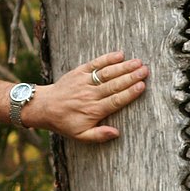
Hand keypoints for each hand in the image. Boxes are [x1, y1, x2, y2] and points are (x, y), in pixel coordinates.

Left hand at [24, 51, 148, 142]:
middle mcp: (90, 94)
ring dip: (123, 67)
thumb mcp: (80, 136)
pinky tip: (120, 55)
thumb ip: (99, 135)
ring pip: (107, 73)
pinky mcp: (78, 72)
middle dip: (131, 77)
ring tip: (138, 62)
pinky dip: (107, 58)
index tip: (142, 86)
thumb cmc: (65, 122)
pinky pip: (94, 64)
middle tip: (145, 71)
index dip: (130, 93)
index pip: (116, 100)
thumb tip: (117, 133)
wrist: (44, 107)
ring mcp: (84, 82)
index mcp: (93, 110)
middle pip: (114, 85)